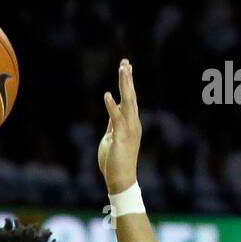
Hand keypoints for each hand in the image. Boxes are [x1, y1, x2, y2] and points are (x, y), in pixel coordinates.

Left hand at [98, 59, 141, 194]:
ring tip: (123, 69)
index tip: (126, 67)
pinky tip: (107, 95)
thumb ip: (113, 122)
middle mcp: (133, 124)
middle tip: (125, 62)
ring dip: (125, 86)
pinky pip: (116, 119)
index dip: (128, 83)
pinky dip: (112, 107)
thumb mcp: (112, 137)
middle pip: (131, 96)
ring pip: (127, 103)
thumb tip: (112, 108)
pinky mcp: (121, 138)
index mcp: (131, 123)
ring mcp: (129, 130)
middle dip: (128, 79)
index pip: (130, 99)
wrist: (121, 180)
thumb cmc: (115, 162)